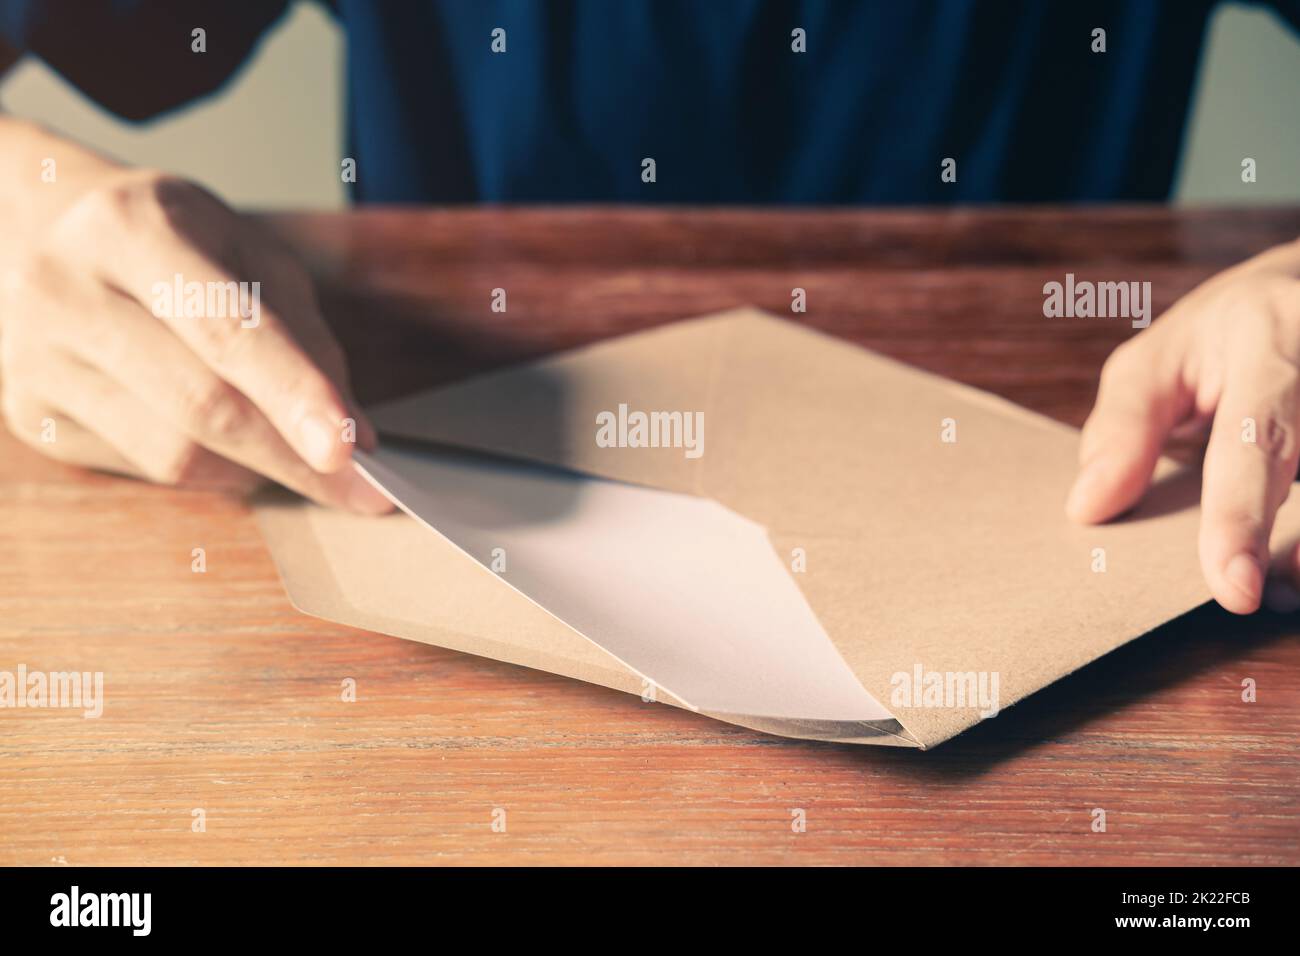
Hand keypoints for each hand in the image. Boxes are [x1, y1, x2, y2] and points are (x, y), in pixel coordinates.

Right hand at [0, 168, 392, 513]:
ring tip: (295, 451)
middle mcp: (66, 290)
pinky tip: (225, 440)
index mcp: (131, 226)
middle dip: (293, 458)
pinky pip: (148, 469)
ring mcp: (36, 360)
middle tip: (361, 490)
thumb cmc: (171, 241)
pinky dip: (210, 468)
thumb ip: (306, 336)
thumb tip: (353, 435)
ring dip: (257, 467)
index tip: (348, 449)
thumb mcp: (249, 251)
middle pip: (200, 405)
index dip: (294, 395)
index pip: (226, 330)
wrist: (42, 231)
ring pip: (174, 453)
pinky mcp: (31, 415)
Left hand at [1066, 238, 1299, 613]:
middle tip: (1252, 598)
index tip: (1235, 588)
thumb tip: (1089, 508)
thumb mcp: (1156, 361)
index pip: (1256, 440)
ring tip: (1280, 585)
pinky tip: (1295, 563)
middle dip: (1290, 548)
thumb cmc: (1223, 334)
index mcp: (1270, 339)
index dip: (1242, 518)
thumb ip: (1123, 430)